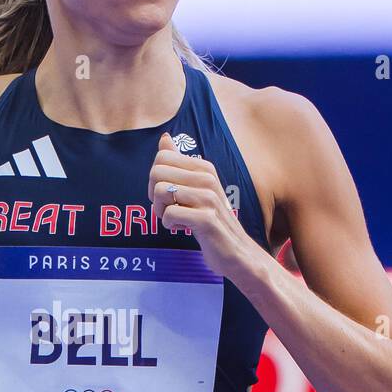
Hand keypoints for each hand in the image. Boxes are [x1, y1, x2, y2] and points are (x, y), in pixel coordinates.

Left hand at [148, 132, 250, 278]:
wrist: (237, 252)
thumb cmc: (211, 220)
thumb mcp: (196, 188)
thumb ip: (179, 164)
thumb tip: (165, 138)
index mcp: (204, 168)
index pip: (162, 157)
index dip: (156, 178)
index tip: (167, 194)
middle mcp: (208, 179)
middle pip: (156, 173)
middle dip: (154, 194)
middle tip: (168, 208)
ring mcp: (208, 198)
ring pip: (161, 192)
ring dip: (161, 211)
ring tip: (176, 219)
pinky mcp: (206, 219)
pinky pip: (169, 214)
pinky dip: (168, 224)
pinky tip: (182, 228)